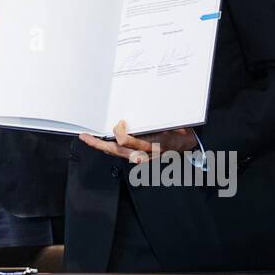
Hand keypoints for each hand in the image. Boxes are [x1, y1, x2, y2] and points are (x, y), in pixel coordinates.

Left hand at [78, 119, 197, 162]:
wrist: (188, 145)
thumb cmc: (179, 132)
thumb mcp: (173, 124)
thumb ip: (155, 124)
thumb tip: (139, 116)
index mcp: (154, 144)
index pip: (129, 142)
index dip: (120, 132)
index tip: (121, 122)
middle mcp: (146, 153)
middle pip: (117, 151)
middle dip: (100, 145)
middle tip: (86, 137)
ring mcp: (143, 158)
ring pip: (118, 154)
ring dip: (102, 147)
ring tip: (89, 139)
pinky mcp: (141, 158)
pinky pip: (122, 155)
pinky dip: (111, 149)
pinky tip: (102, 143)